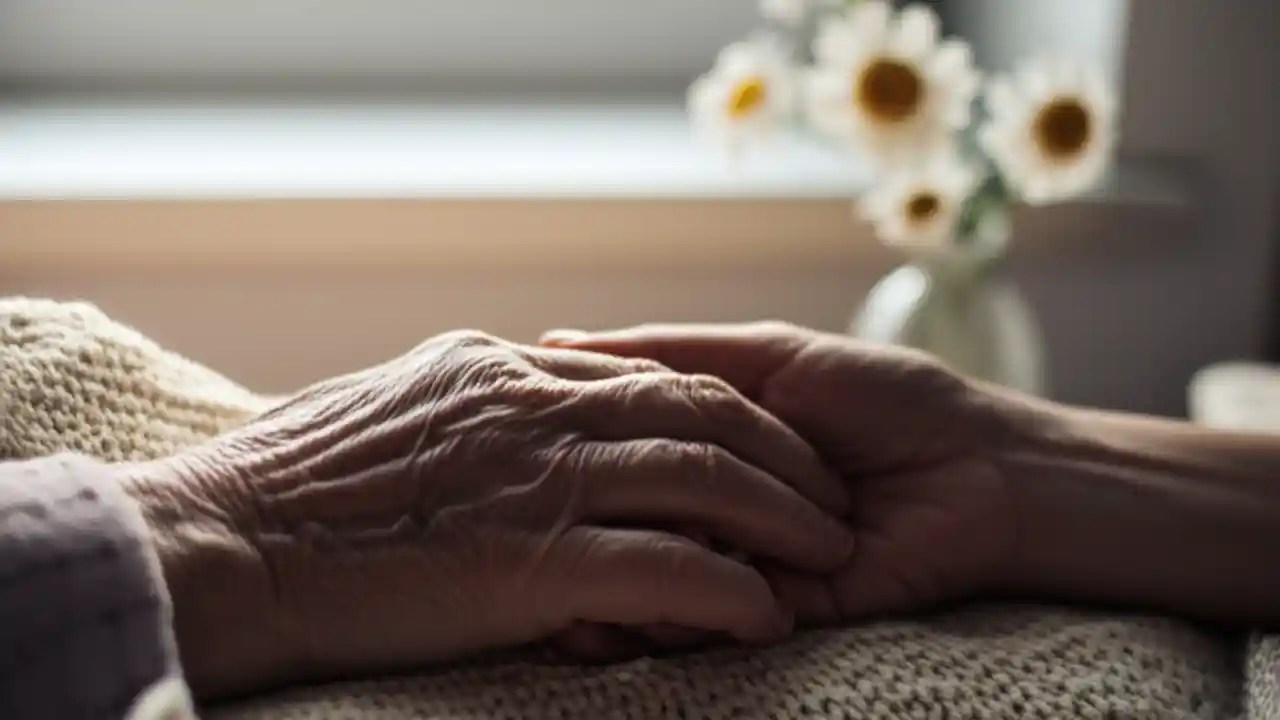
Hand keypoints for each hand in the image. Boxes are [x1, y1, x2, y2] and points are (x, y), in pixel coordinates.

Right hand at [117, 330, 854, 697]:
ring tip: (835, 549)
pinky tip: (767, 616)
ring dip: (783, 516)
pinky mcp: (531, 559)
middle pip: (703, 413)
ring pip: (704, 479)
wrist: (227, 540)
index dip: (728, 410)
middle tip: (833, 491)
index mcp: (508, 369)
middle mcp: (537, 407)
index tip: (772, 443)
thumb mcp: (397, 406)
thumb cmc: (292, 485)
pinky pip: (665, 567)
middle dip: (783, 453)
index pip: (652, 375)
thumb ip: (476, 401)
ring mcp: (538, 477)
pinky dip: (729, 590)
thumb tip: (523, 395)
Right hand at [543, 322, 1035, 622]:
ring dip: (606, 559)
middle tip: (514, 504)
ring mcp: (740, 556)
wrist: (981, 471)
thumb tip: (561, 340)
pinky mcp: (770, 608)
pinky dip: (660, 603)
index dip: (565, 443)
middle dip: (571, 510)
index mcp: (709, 440)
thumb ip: (672, 353)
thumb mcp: (768, 355)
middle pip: (620, 512)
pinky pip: (699, 611)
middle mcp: (715, 500)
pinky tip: (612, 596)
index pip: (613, 444)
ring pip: (648, 566)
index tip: (505, 441)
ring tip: (550, 555)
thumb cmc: (887, 398)